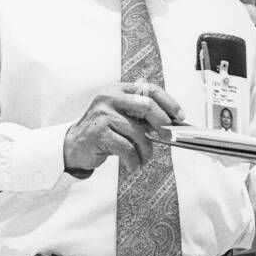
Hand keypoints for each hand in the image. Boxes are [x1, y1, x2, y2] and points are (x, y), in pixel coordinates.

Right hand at [63, 82, 184, 174]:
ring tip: (143, 159)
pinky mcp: (99, 132)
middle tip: (167, 138)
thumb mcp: (123, 118)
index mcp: (118, 90)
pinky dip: (134, 161)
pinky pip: (127, 148)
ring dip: (146, 151)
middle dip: (162, 124)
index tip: (180, 116)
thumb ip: (142, 116)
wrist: (75, 146)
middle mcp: (110, 98)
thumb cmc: (104, 132)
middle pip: (147, 106)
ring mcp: (103, 114)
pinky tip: (133, 166)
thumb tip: (172, 124)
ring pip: (139, 132)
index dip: (169, 102)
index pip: (150, 89)